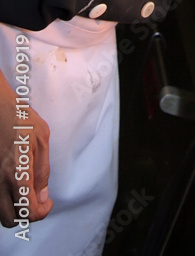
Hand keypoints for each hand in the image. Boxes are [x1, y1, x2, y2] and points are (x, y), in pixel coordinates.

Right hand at [0, 71, 51, 226]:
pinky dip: (2, 199)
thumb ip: (43, 169)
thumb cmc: (18, 118)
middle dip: (25, 215)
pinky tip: (11, 186)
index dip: (42, 212)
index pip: (29, 210)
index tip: (47, 203)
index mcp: (17, 172)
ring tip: (24, 194)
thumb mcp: (41, 138)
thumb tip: (43, 194)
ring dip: (12, 209)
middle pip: (10, 219)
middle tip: (35, 201)